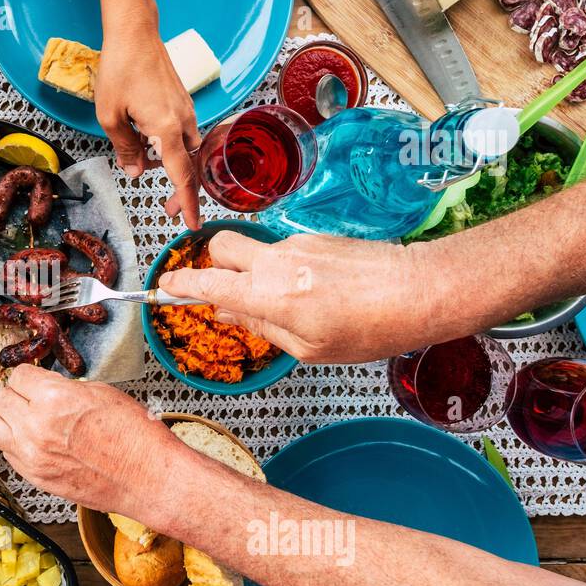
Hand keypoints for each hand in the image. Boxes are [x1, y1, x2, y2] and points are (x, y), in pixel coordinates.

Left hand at [0, 365, 185, 521]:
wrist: (148, 479)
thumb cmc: (135, 435)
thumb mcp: (100, 393)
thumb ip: (64, 388)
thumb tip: (46, 386)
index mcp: (53, 399)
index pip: (17, 375)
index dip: (29, 376)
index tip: (37, 380)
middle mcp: (35, 427)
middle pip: (0, 400)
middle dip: (16, 395)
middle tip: (32, 398)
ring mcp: (32, 456)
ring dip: (6, 420)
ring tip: (26, 420)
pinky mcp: (35, 478)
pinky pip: (8, 454)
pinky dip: (16, 445)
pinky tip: (38, 442)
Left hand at [96, 20, 201, 228]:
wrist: (135, 32)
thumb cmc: (120, 68)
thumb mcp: (110, 115)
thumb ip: (125, 148)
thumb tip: (135, 172)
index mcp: (167, 128)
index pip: (182, 176)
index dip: (187, 204)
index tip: (193, 224)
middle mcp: (183, 121)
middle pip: (190, 167)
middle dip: (182, 192)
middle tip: (168, 210)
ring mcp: (186, 110)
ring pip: (187, 150)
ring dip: (174, 168)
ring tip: (149, 172)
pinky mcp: (182, 102)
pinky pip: (183, 134)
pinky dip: (173, 148)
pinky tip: (150, 145)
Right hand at [157, 230, 449, 363]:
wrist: (418, 291)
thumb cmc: (371, 328)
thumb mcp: (308, 347)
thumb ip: (261, 327)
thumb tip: (230, 313)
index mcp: (269, 294)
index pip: (207, 281)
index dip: (180, 284)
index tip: (167, 287)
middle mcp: (277, 261)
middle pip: (221, 246)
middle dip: (213, 264)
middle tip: (223, 288)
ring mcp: (298, 244)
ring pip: (256, 249)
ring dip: (255, 270)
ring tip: (288, 303)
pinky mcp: (317, 237)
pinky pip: (284, 251)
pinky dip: (285, 269)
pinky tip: (314, 293)